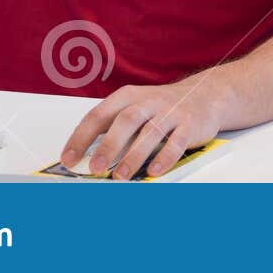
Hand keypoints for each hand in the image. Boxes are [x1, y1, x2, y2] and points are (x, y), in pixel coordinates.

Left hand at [59, 74, 228, 180]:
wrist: (204, 95)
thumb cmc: (161, 107)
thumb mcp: (135, 108)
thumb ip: (112, 129)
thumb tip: (84, 159)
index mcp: (128, 97)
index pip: (99, 114)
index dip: (81, 137)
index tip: (68, 159)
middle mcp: (149, 101)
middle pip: (126, 120)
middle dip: (109, 145)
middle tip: (96, 168)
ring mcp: (171, 112)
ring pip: (150, 132)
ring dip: (134, 156)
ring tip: (121, 177)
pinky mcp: (190, 124)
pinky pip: (177, 142)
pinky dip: (165, 158)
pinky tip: (154, 172)